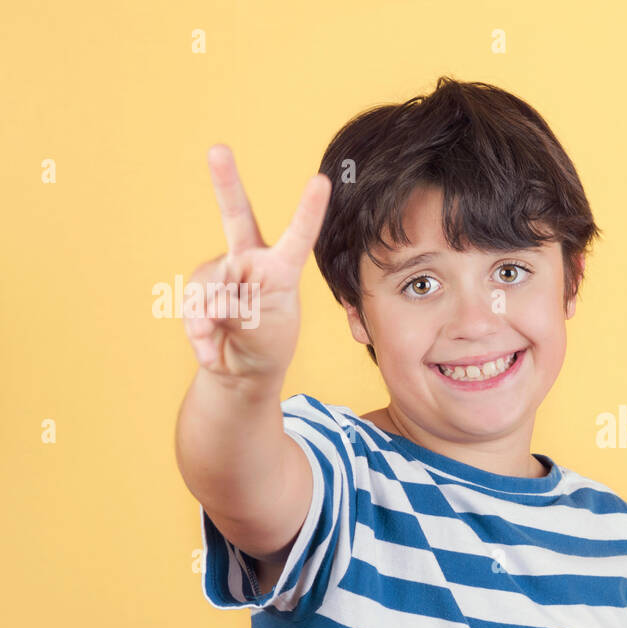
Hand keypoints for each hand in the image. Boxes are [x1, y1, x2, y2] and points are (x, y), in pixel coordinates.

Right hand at [183, 144, 330, 381]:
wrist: (242, 367)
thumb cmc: (267, 342)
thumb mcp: (267, 331)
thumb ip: (240, 315)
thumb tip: (206, 309)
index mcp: (280, 267)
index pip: (297, 236)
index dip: (308, 209)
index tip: (321, 180)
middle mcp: (248, 259)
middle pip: (235, 215)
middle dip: (225, 181)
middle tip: (218, 149)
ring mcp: (219, 271)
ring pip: (210, 286)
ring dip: (214, 320)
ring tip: (225, 337)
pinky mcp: (197, 289)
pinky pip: (194, 310)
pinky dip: (201, 336)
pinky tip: (211, 348)